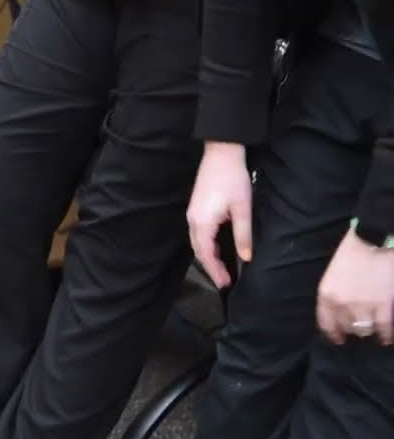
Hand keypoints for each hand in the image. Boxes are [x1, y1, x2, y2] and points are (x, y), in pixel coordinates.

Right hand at [187, 142, 252, 287]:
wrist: (221, 153)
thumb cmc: (232, 179)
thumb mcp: (242, 209)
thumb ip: (243, 235)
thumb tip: (246, 258)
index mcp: (202, 222)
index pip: (206, 254)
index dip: (215, 271)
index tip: (225, 285)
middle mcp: (192, 220)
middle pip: (198, 250)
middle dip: (210, 267)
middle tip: (224, 282)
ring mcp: (192, 213)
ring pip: (196, 242)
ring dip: (207, 257)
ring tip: (221, 269)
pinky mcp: (195, 208)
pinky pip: (197, 233)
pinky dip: (205, 246)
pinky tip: (216, 249)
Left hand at [317, 229, 393, 344]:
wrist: (373, 243)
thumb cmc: (351, 254)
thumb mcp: (332, 275)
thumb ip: (334, 294)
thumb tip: (341, 313)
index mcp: (326, 295)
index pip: (326, 323)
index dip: (333, 334)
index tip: (338, 339)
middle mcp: (342, 304)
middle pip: (347, 328)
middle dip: (352, 328)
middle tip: (360, 326)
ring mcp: (363, 306)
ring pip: (364, 331)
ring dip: (369, 330)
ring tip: (373, 328)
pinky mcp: (383, 306)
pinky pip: (384, 329)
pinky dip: (386, 335)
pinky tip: (387, 337)